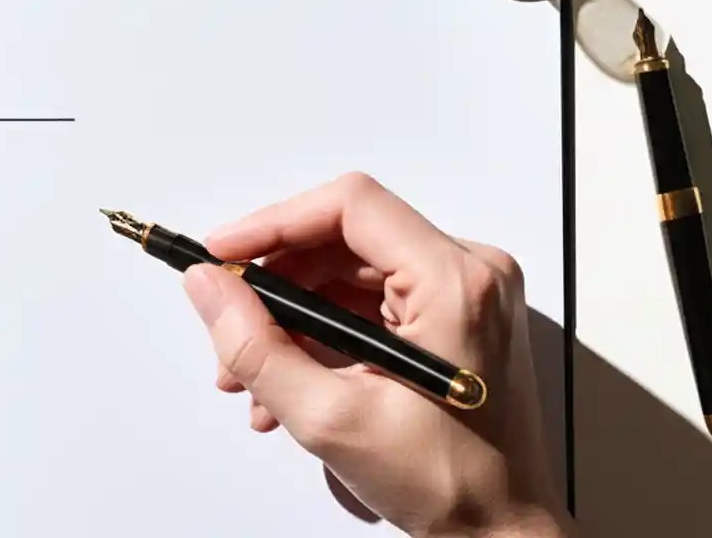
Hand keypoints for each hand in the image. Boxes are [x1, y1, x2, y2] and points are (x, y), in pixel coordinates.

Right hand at [183, 173, 575, 537]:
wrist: (503, 534)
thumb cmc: (451, 485)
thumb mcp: (331, 418)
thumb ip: (257, 346)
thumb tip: (208, 286)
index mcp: (456, 282)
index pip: (349, 207)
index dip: (274, 223)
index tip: (222, 254)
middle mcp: (470, 273)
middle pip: (344, 240)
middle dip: (275, 286)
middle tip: (229, 329)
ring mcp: (465, 294)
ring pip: (350, 273)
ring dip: (292, 317)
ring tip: (251, 376)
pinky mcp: (454, 317)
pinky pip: (370, 301)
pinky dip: (323, 334)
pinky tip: (289, 381)